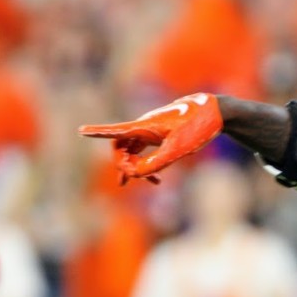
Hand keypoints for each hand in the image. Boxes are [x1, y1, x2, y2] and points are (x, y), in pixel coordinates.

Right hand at [79, 93, 222, 183]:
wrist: (214, 112)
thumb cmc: (197, 127)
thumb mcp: (178, 149)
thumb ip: (156, 163)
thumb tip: (137, 174)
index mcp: (144, 127)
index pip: (116, 131)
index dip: (98, 132)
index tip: (81, 131)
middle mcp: (143, 126)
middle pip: (119, 146)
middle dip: (121, 163)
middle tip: (129, 180)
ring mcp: (149, 130)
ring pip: (130, 149)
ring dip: (131, 166)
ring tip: (132, 184)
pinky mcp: (158, 134)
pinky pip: (141, 149)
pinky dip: (142, 163)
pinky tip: (154, 178)